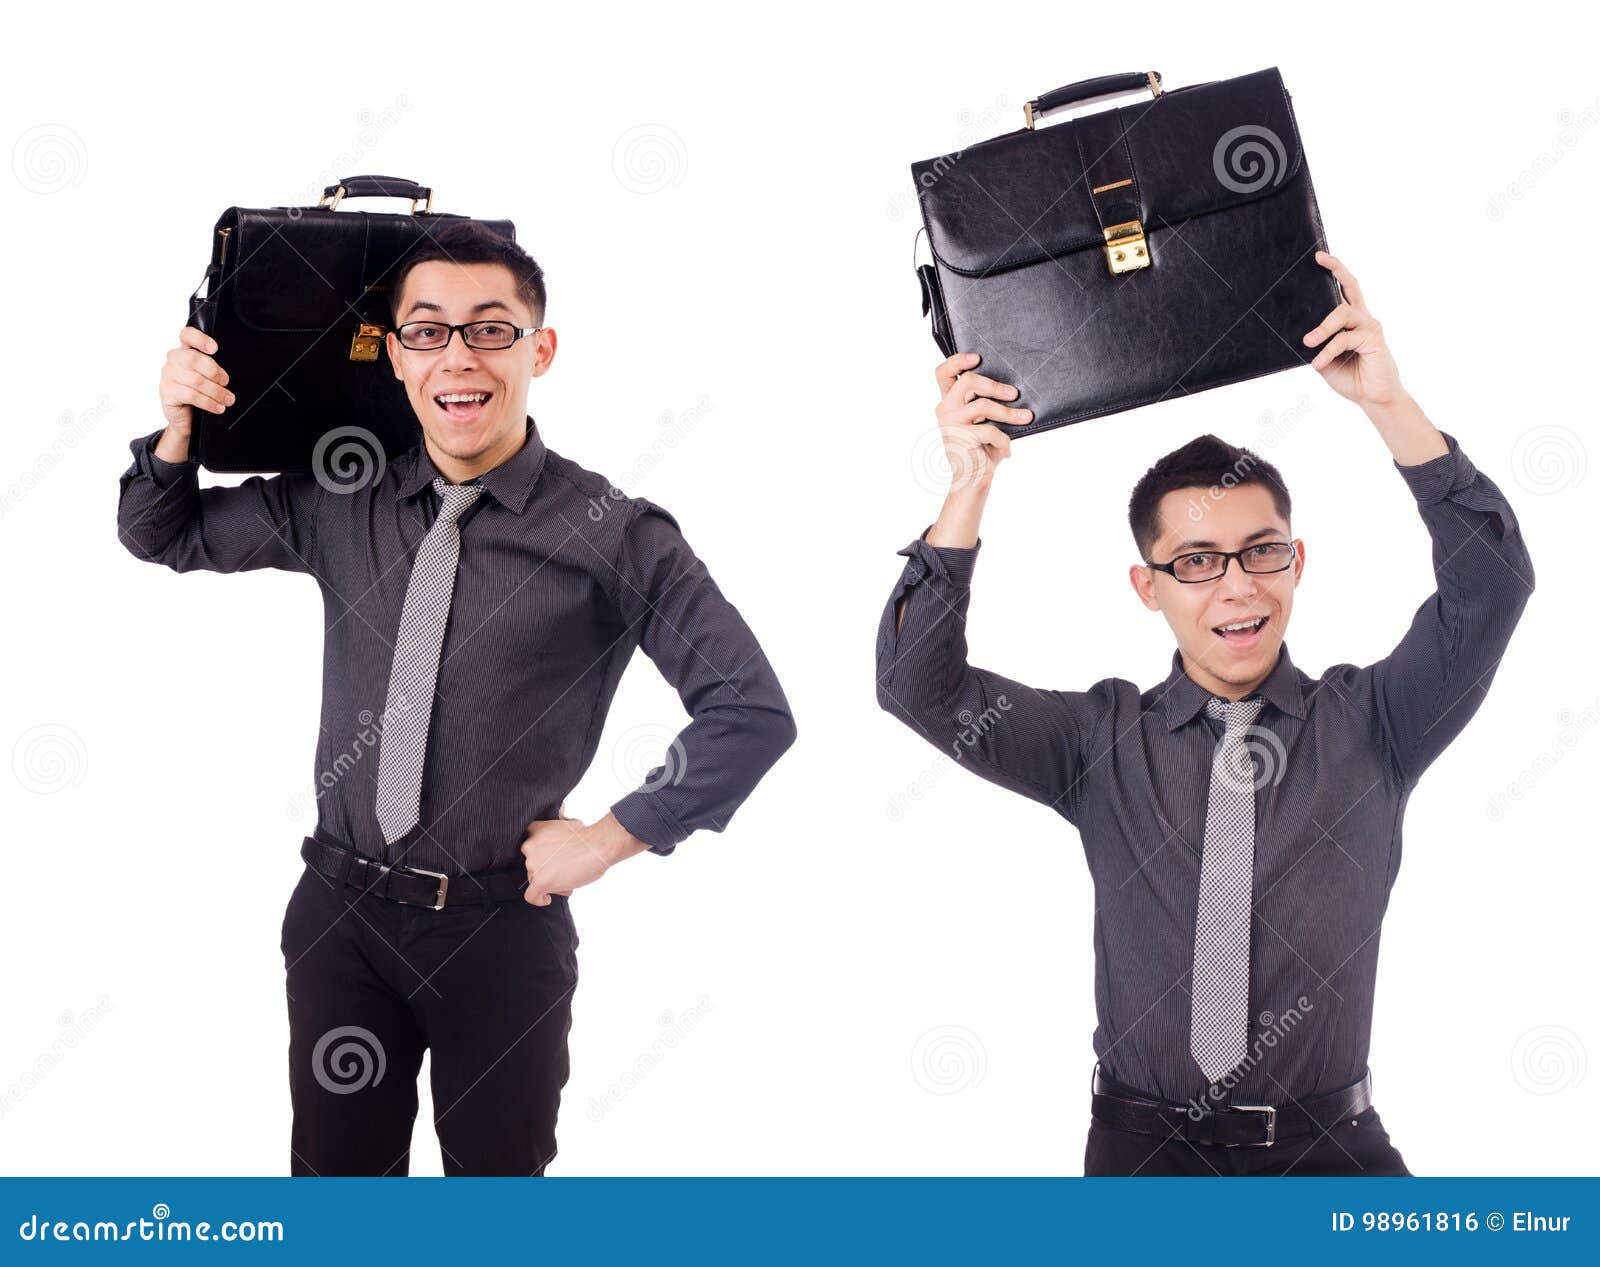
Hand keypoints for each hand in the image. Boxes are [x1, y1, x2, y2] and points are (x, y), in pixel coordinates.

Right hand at [159, 326, 234, 431]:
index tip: (214, 349)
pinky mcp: (168, 392)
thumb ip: (213, 368)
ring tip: (227, 399)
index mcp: (185, 350)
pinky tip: (218, 407)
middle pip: (193, 359)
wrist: (186, 417)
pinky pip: (191, 395)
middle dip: (214, 372)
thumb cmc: (199, 393)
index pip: (187, 336)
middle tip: (225, 382)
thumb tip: (228, 374)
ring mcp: (168, 375)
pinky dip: (209, 402)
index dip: (200, 339)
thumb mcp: (208, 377)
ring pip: (195, 380)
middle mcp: (174, 360)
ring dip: (216, 391)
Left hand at [518, 806, 647, 905]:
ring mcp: (534, 865)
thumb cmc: (587, 837)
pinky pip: (532, 896)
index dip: (540, 855)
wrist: (597, 846)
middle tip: (565, 870)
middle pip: (532, 865)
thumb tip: (557, 848)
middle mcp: (530, 847)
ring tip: (568, 880)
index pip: (529, 847)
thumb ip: (553, 837)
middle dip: (547, 870)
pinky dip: (539, 899)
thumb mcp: (565, 827)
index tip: (550, 860)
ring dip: (550, 882)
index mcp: (536, 831)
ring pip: (534, 879)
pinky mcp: (540, 881)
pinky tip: (547, 898)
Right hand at [933, 351, 1030, 491]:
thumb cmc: (981, 450)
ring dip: (1009, 413)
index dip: (958, 360)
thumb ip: (986, 403)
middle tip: (1014, 393)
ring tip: (1025, 418)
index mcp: (948, 402)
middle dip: (995, 385)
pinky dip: (1003, 440)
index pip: (943, 372)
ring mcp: (950, 424)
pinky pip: (990, 430)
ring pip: (983, 405)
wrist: (971, 481)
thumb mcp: (984, 422)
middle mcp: (944, 410)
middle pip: (967, 381)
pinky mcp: (960, 438)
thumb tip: (1014, 387)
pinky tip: (1007, 452)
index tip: (978, 357)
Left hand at [1302, 252, 1404, 407]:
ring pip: (1343, 313)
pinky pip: (1345, 339)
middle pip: (1351, 286)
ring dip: (1322, 327)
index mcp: (1351, 320)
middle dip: (1335, 270)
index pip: (1344, 289)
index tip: (1319, 256)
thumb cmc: (1350, 377)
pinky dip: (1328, 351)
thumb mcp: (1324, 359)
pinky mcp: (1373, 340)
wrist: (1374, 398)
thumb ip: (1316, 345)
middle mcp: (1362, 318)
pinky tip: (1318, 364)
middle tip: (1317, 260)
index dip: (1335, 270)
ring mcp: (1369, 327)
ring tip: (1307, 342)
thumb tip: (1297, 335)